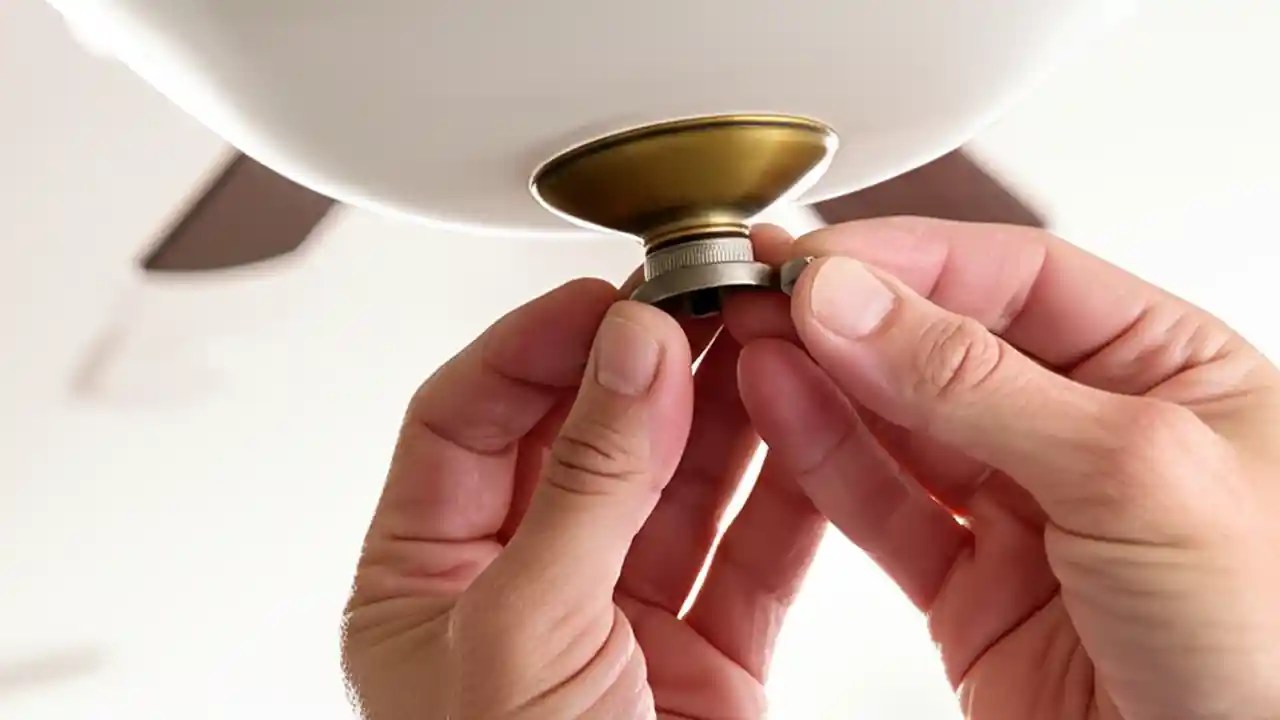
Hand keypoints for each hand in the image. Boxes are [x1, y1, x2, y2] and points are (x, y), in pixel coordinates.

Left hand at [342, 279, 823, 717]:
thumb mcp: (522, 636)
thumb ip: (581, 484)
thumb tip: (627, 346)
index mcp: (427, 578)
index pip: (467, 417)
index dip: (535, 344)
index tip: (610, 297)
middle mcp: (520, 587)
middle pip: (583, 437)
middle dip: (648, 366)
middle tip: (710, 300)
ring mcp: (618, 619)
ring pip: (675, 484)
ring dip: (726, 412)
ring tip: (772, 339)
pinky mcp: (705, 655)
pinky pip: (748, 553)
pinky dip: (784, 489)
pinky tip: (810, 425)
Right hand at [725, 219, 1279, 718]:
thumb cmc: (1269, 646)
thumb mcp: (1132, 473)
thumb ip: (976, 382)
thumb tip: (853, 301)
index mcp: (1165, 370)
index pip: (1015, 278)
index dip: (907, 259)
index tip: (816, 256)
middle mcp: (1088, 432)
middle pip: (945, 344)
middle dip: (851, 315)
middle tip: (766, 291)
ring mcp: (1026, 512)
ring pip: (901, 425)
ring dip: (824, 380)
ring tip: (755, 339)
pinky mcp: (972, 590)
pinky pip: (885, 510)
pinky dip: (826, 463)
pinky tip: (783, 409)